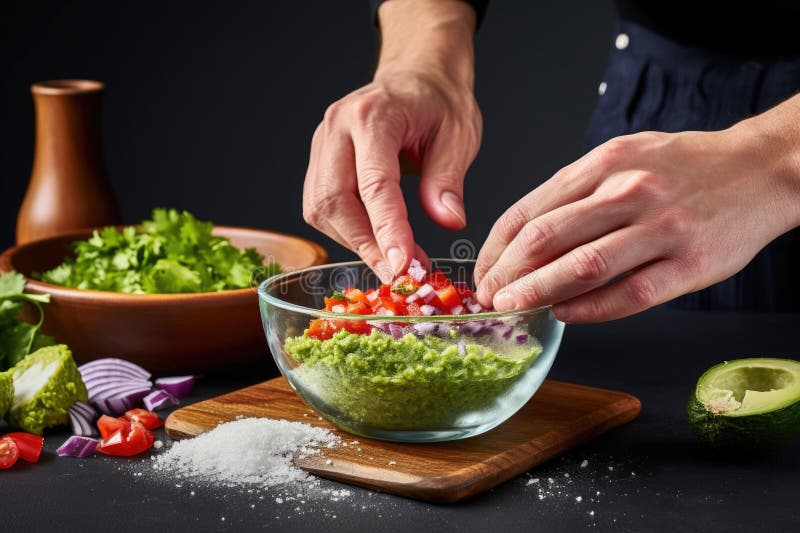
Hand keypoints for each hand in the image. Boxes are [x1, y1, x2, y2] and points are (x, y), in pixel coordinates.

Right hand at [302, 0, 480, 281]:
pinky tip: (376, 240)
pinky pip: (321, 206)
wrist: (417, 78)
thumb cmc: (438, 103)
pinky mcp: (319, 160)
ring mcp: (322, 143)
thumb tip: (449, 222)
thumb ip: (448, 180)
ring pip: (321, 209)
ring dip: (354, 241)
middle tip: (401, 272)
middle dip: (365, 244)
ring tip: (394, 257)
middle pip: (333, 200)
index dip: (386, 230)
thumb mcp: (459, 136)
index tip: (402, 266)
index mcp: (373, 116)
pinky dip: (346, 231)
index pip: (374, 183)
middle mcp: (337, 128)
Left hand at [474, 113, 799, 321]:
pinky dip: (591, 309)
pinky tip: (566, 314)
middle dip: (507, 273)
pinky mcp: (691, 264)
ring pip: (583, 266)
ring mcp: (662, 227)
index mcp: (605, 163)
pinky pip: (630, 294)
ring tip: (514, 308)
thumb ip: (576, 191)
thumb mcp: (624, 156)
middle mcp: (629, 190)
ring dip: (538, 292)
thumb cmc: (683, 167)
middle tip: (489, 297)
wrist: (760, 169)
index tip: (483, 271)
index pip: (530, 210)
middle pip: (546, 238)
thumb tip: (523, 237)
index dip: (496, 247)